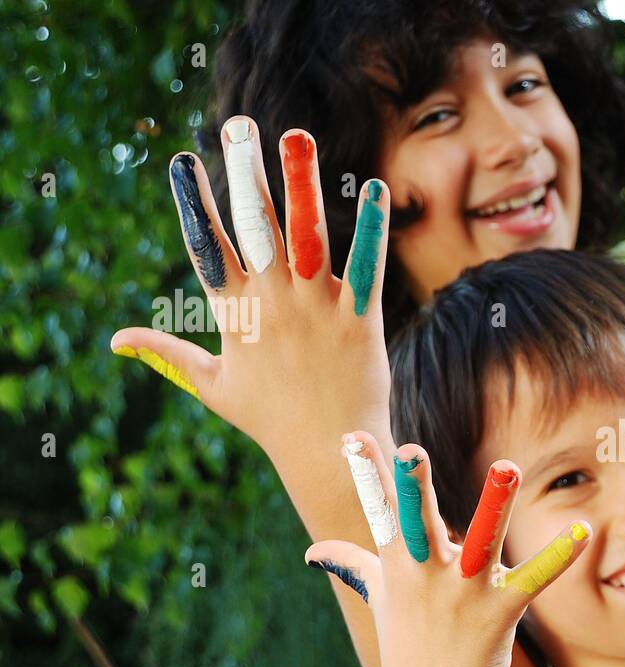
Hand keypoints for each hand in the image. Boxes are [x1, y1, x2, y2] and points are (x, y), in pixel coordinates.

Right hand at [110, 118, 392, 467]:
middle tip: (237, 126)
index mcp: (236, 315)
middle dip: (245, 175)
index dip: (192, 204)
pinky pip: (366, 268)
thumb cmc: (270, 420)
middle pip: (255, 229)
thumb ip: (168, 353)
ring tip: (296, 136)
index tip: (180, 160)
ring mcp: (317, 311)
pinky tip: (379, 190)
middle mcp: (273, 305)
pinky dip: (372, 230)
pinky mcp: (359, 321)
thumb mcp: (213, 384)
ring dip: (301, 184)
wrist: (329, 453)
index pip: (208, 248)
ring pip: (308, 237)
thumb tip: (117, 340)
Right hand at [304, 430, 590, 666]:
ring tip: (507, 467)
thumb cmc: (408, 646)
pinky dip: (559, 557)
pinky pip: (533, 579)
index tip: (351, 435)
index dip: (367, 472)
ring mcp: (464, 593)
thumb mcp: (379, 601)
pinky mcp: (501, 611)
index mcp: (399, 565)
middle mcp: (428, 575)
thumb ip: (354, 566)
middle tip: (412, 449)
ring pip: (480, 541)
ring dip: (493, 505)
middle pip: (417, 523)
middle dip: (413, 487)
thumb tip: (314, 551)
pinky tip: (583, 531)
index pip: (379, 511)